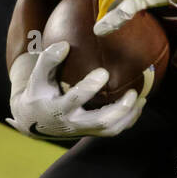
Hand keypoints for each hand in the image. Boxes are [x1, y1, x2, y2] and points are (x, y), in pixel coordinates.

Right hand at [6, 44, 145, 140]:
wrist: (35, 122)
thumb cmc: (38, 93)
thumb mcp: (37, 78)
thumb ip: (48, 60)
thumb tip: (65, 45)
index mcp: (58, 109)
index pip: (75, 100)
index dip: (89, 87)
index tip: (104, 72)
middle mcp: (73, 123)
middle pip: (101, 122)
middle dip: (120, 109)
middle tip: (133, 93)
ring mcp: (84, 130)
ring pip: (111, 129)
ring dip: (129, 115)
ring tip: (141, 98)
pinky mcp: (92, 133)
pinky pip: (114, 130)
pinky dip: (129, 119)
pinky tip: (138, 104)